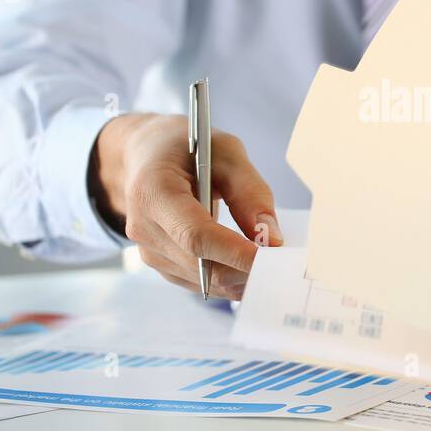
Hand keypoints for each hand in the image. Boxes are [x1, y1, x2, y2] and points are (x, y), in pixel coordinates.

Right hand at [90, 113, 282, 298]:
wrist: (145, 156)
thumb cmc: (187, 148)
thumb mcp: (224, 152)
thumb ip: (250, 192)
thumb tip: (271, 238)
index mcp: (153, 192)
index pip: (196, 235)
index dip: (235, 252)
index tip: (273, 259)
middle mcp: (144, 227)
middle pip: (202, 264)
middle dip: (247, 268)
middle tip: (286, 265)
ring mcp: (149, 251)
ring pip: (204, 280)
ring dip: (241, 276)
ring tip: (272, 263)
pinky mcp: (160, 265)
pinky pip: (200, 282)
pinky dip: (229, 277)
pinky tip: (249, 264)